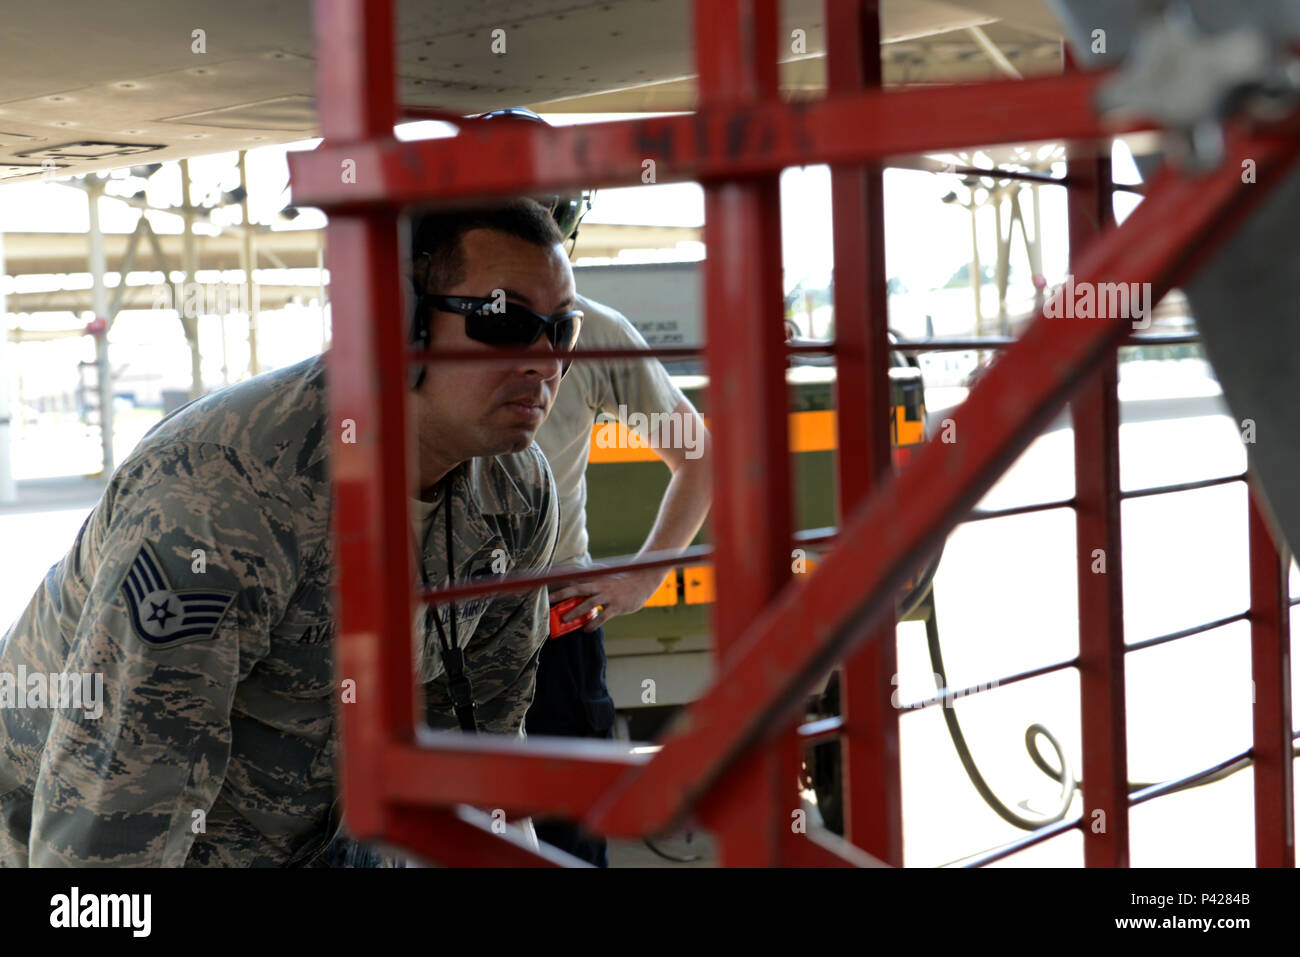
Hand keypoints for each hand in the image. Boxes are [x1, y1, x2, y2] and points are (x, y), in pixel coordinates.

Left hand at [550, 566, 666, 631]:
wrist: (643, 580)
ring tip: (564, 620)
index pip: (574, 577)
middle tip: (548, 601)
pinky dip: (593, 623)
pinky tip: (586, 630)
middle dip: (561, 594)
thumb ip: (592, 583)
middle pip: (576, 588)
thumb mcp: (606, 578)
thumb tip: (576, 591)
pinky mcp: (616, 605)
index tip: (545, 582)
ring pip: (587, 603)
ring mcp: (608, 595)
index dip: (560, 579)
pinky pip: (602, 616)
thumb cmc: (622, 582)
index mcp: (595, 578)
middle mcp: (599, 585)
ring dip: (574, 611)